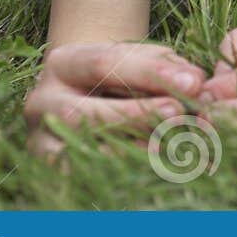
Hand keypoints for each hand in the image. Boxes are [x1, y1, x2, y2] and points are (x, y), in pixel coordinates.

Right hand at [24, 41, 206, 162]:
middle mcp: (43, 101)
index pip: (106, 64)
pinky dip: (117, 171)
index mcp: (64, 63)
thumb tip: (195, 83)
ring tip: (171, 144)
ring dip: (131, 148)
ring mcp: (40, 139)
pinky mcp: (49, 170)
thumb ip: (166, 66)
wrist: (82, 98)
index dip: (150, 73)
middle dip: (138, 114)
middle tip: (180, 113)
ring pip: (82, 148)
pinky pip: (81, 175)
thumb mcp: (138, 60)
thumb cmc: (119, 75)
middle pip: (88, 111)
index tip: (192, 81)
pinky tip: (151, 167)